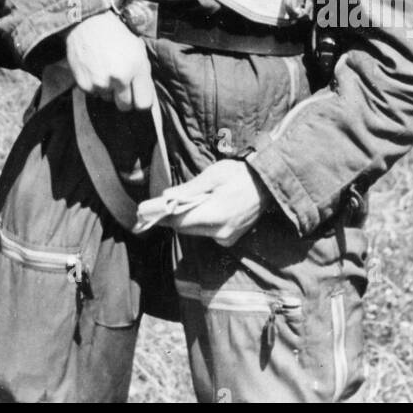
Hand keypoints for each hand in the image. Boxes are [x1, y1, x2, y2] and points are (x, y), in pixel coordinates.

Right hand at [66, 10, 153, 112]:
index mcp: (136, 68)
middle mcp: (119, 78)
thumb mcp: (138, 51)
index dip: (140, 100)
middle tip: (119, 80)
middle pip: (125, 106)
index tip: (137, 95)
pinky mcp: (85, 84)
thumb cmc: (115, 36)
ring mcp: (101, 82)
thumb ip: (144, 76)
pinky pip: (94, 94)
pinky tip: (95, 69)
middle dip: (124, 97)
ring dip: (108, 90)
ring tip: (105, 69)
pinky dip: (94, 85)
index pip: (144, 104)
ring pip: (108, 100)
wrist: (88, 24)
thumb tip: (146, 100)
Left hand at [138, 160, 269, 246]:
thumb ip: (189, 189)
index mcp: (215, 216)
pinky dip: (199, 222)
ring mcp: (227, 238)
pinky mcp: (231, 238)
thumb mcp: (213, 175)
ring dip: (185, 219)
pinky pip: (207, 232)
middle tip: (157, 205)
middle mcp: (220, 233)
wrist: (268, 184)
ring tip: (178, 204)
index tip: (144, 212)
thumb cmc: (239, 174)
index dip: (161, 217)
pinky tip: (200, 208)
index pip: (179, 222)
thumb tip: (166, 197)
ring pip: (195, 231)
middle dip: (171, 217)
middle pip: (185, 228)